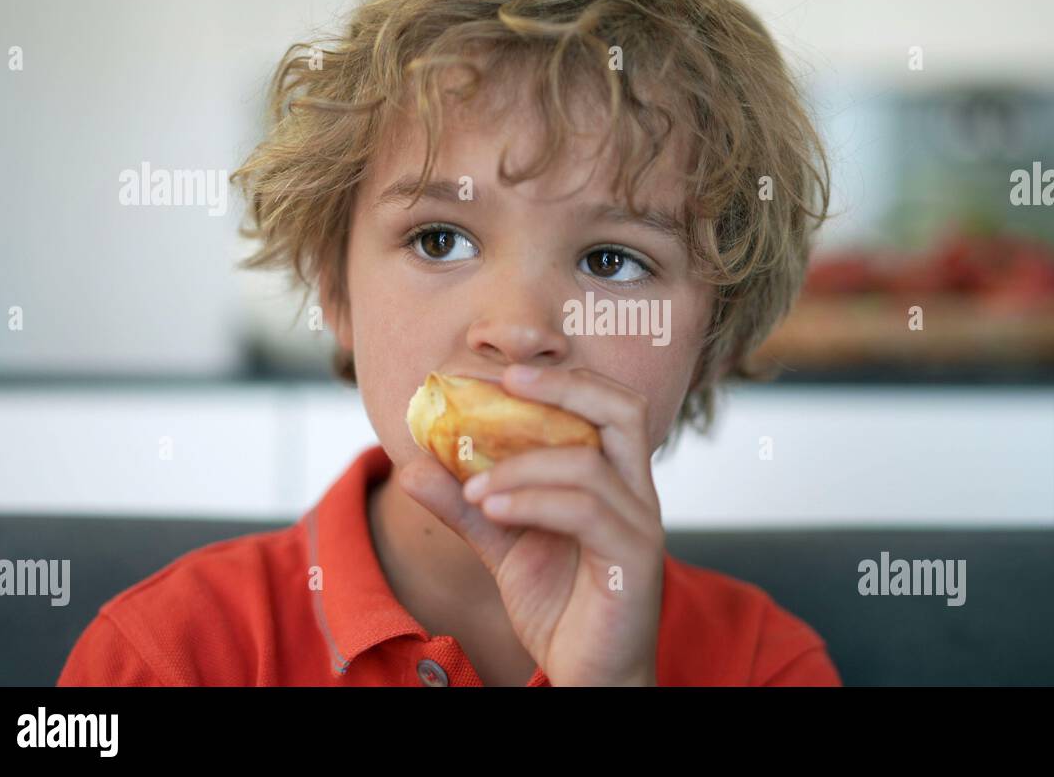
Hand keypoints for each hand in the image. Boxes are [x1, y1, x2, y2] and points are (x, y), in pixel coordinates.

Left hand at [398, 364, 664, 685]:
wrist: (591, 679)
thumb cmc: (562, 608)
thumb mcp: (504, 547)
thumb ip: (467, 506)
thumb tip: (412, 466)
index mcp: (616, 480)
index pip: (609, 405)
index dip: (564, 380)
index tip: (502, 375)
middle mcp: (638, 494)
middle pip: (624, 410)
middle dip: (565, 386)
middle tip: (505, 384)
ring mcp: (640, 526)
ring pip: (589, 465)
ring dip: (521, 465)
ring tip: (473, 485)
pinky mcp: (632, 561)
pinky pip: (585, 512)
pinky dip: (533, 501)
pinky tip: (492, 509)